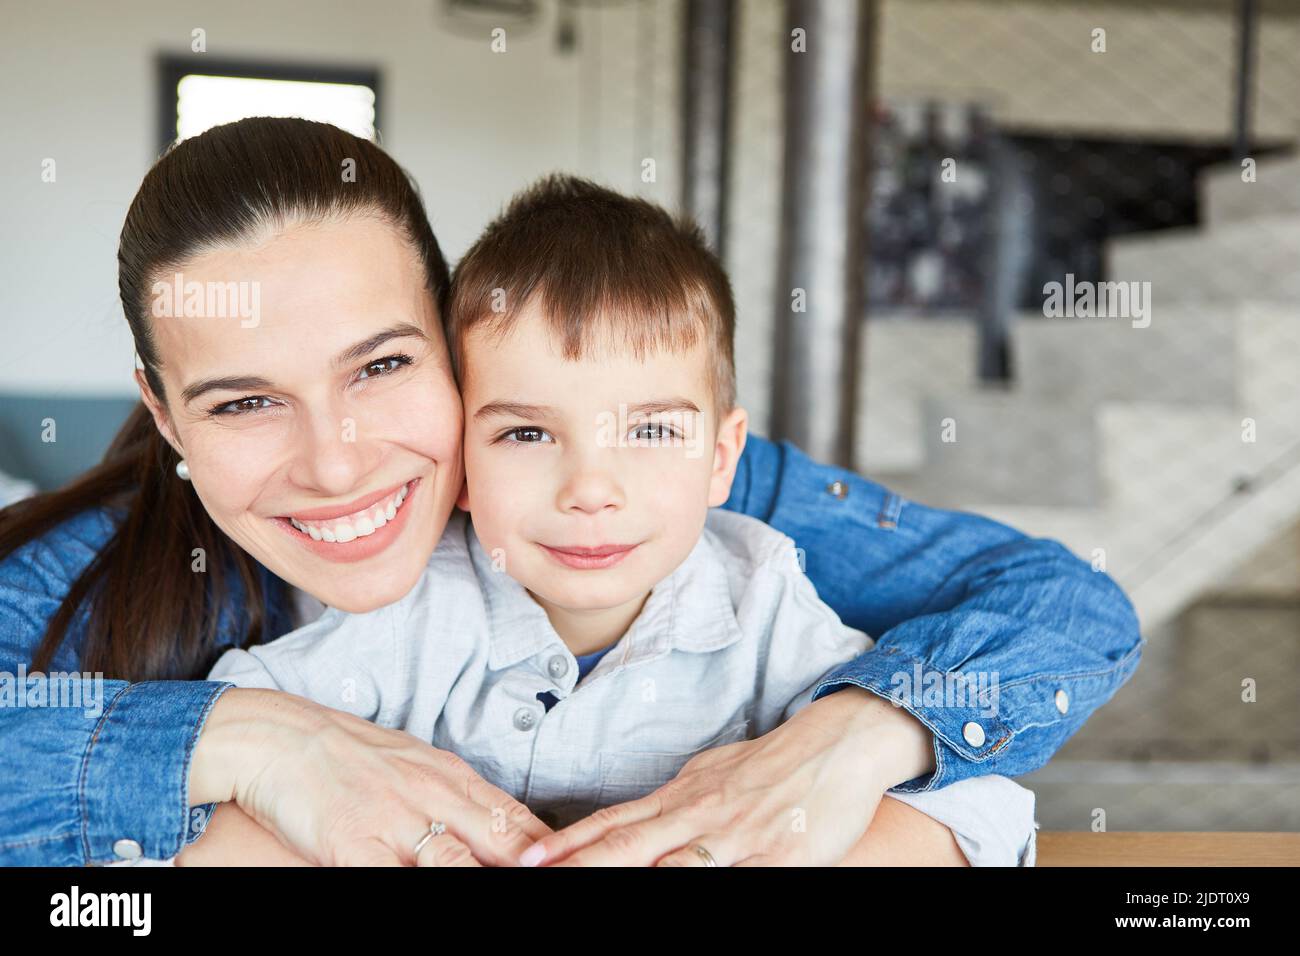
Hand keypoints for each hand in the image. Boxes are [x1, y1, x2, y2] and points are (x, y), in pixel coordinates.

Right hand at [190, 688, 552, 865]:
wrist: (279, 737)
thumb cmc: (348, 753)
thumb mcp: (417, 765)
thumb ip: (459, 799)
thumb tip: (505, 829)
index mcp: (453, 778)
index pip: (518, 821)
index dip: (551, 851)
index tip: (580, 863)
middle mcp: (434, 797)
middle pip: (502, 845)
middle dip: (532, 868)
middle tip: (573, 878)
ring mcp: (396, 821)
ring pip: (459, 865)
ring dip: (484, 877)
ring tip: (516, 891)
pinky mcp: (355, 845)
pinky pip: (396, 881)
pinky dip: (418, 886)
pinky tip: (429, 889)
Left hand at [518, 687, 934, 865]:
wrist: (839, 744)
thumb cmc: (774, 764)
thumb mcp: (714, 774)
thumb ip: (675, 802)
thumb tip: (634, 820)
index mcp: (683, 795)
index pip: (614, 822)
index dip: (569, 843)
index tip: (527, 860)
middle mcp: (700, 814)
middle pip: (629, 846)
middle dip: (580, 865)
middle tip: (534, 876)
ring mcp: (736, 839)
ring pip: (672, 868)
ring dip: (627, 877)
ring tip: (582, 887)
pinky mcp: (776, 859)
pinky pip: (733, 883)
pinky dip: (706, 888)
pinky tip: (675, 892)